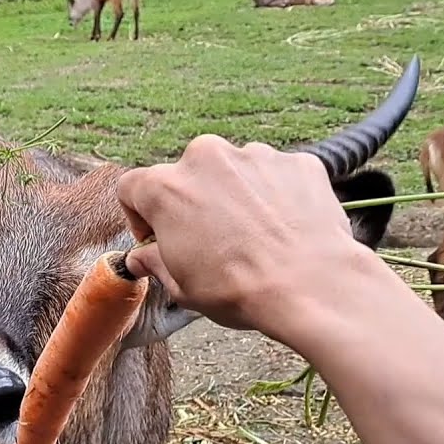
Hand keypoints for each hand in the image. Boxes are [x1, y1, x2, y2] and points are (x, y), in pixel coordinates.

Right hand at [116, 134, 364, 333]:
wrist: (310, 284)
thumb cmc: (238, 288)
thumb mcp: (182, 286)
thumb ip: (155, 262)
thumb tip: (142, 257)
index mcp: (166, 187)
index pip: (132, 186)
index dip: (139, 214)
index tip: (156, 236)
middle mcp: (206, 157)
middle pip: (187, 174)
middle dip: (193, 202)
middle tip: (210, 239)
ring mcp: (254, 155)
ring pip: (233, 171)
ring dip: (235, 196)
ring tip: (253, 236)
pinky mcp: (296, 161)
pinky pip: (275, 174)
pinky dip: (274, 195)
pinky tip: (282, 228)